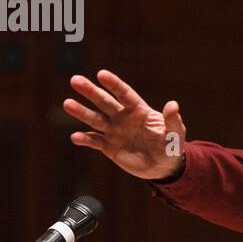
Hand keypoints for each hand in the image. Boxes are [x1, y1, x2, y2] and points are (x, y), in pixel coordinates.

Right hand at [63, 69, 187, 180]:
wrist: (163, 167)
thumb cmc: (171, 146)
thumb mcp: (176, 133)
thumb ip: (172, 120)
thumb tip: (173, 104)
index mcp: (139, 110)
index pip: (124, 94)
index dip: (114, 84)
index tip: (101, 74)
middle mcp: (123, 117)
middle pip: (105, 102)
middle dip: (90, 91)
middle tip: (75, 80)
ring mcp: (114, 131)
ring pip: (95, 119)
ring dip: (81, 112)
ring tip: (67, 103)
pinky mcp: (109, 146)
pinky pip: (94, 141)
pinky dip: (85, 139)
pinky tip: (75, 136)